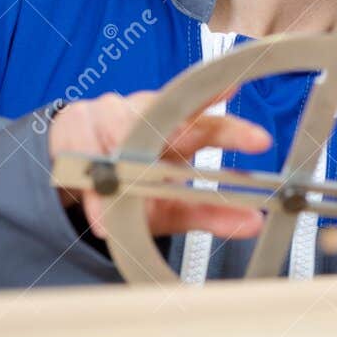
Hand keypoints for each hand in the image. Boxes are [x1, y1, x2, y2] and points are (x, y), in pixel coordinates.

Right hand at [50, 91, 271, 241]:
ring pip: (125, 130)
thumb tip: (255, 223)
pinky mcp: (75, 123)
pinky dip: (93, 188)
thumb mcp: (173, 206)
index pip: (210, 126)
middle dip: (185, 136)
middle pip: (175, 120)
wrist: (76, 169)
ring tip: (133, 193)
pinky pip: (84, 154)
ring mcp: (112, 112)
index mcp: (179, 131)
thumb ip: (212, 214)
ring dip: (128, 161)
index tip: (261, 140)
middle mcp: (151, 113)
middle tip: (209, 152)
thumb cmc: (134, 182)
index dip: (233, 133)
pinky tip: (99, 214)